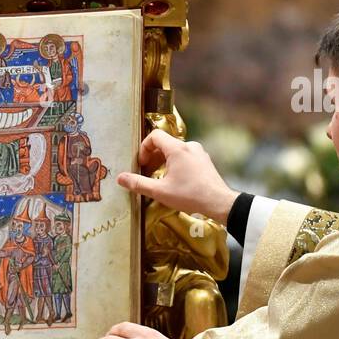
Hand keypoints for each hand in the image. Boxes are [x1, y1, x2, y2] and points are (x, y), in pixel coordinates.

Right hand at [116, 128, 238, 222]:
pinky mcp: (205, 161)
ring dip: (164, 162)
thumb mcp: (159, 191)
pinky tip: (176, 181)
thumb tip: (120, 178)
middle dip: (153, 157)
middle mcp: (189, 146)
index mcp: (177, 149)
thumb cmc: (189, 195)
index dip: (144, 148)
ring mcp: (199, 152)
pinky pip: (186, 157)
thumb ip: (138, 183)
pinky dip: (176, 165)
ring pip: (175, 151)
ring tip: (161, 179)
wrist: (218, 202)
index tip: (142, 164)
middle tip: (148, 173)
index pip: (154, 136)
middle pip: (165, 144)